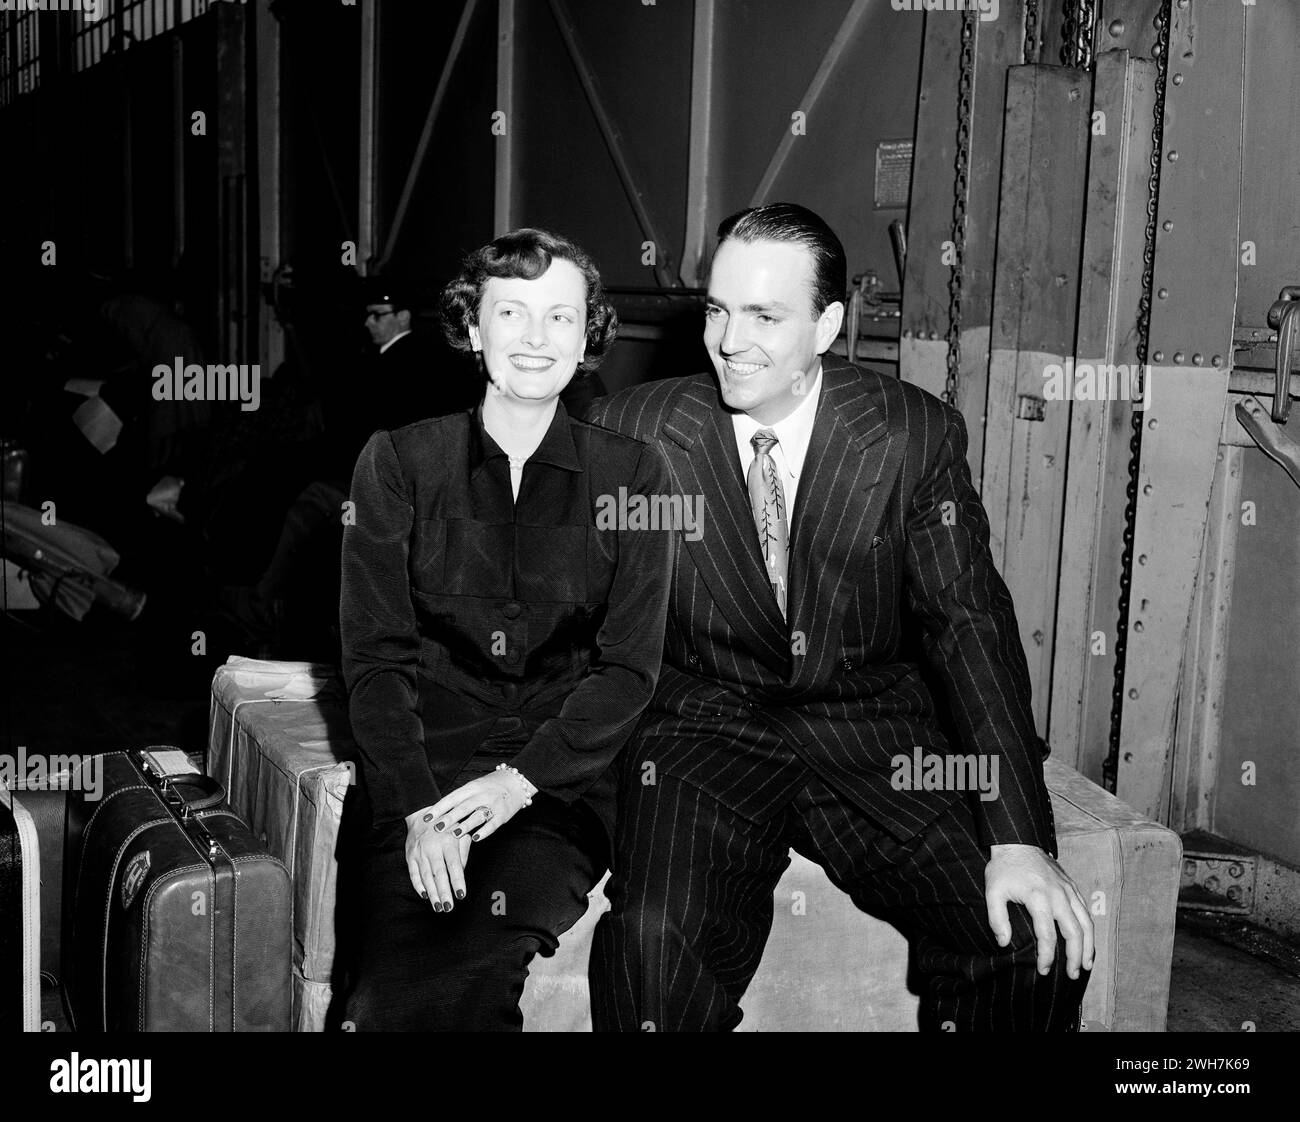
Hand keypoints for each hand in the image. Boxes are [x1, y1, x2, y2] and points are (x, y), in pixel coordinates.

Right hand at [404, 807, 471, 912]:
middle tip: (449, 907)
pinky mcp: (410, 856)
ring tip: (438, 907)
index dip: (458, 881)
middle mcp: (433, 848)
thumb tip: (462, 873)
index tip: (461, 895)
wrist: (422, 813)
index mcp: (448, 842)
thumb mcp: (460, 832)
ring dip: (432, 893)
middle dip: (444, 892)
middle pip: (439, 874)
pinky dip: (418, 885)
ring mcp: (420, 853)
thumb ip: (464, 852)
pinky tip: (424, 895)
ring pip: (426, 876)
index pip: (454, 865)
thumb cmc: (447, 825)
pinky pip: (413, 873)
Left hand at [425, 769, 535, 844]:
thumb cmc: (490, 786)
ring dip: (466, 825)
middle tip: (437, 827)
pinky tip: (475, 838)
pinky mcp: (503, 814)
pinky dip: (484, 831)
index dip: (439, 808)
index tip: (427, 817)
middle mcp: (482, 795)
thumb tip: (438, 813)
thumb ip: (459, 799)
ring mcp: (493, 804)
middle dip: (450, 817)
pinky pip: (493, 824)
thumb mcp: (474, 787)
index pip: (452, 798)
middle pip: (463, 807)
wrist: (517, 782)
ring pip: (478, 815)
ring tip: (455, 833)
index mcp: (471, 787)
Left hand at [985, 843, 1094, 979]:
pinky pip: (1086, 911)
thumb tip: (1004, 943)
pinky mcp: (1072, 887)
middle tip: (1072, 975)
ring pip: (1086, 923)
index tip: (1044, 970)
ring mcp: (1068, 890)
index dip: (1047, 956)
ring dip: (1088, 947)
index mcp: (1038, 898)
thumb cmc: (1004, 868)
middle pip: (1074, 932)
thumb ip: (997, 918)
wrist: (1017, 841)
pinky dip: (1089, 930)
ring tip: (1086, 966)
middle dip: (1075, 957)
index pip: (1047, 935)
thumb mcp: (993, 891)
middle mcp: (1058, 895)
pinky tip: (1087, 942)